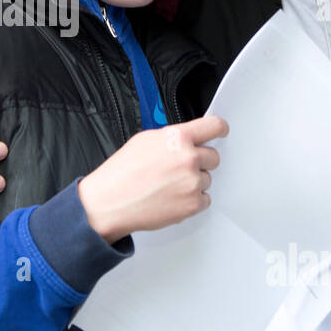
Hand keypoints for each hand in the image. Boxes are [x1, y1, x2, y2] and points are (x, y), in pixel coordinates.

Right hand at [78, 116, 228, 242]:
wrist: (109, 203)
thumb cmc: (121, 174)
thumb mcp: (144, 140)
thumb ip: (172, 138)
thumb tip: (186, 139)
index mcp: (177, 138)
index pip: (214, 126)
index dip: (219, 129)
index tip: (220, 132)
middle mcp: (188, 159)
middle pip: (213, 157)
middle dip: (200, 161)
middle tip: (178, 168)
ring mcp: (192, 183)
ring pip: (207, 179)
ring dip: (193, 182)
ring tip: (168, 185)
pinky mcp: (193, 204)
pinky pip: (204, 199)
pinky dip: (192, 200)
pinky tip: (172, 197)